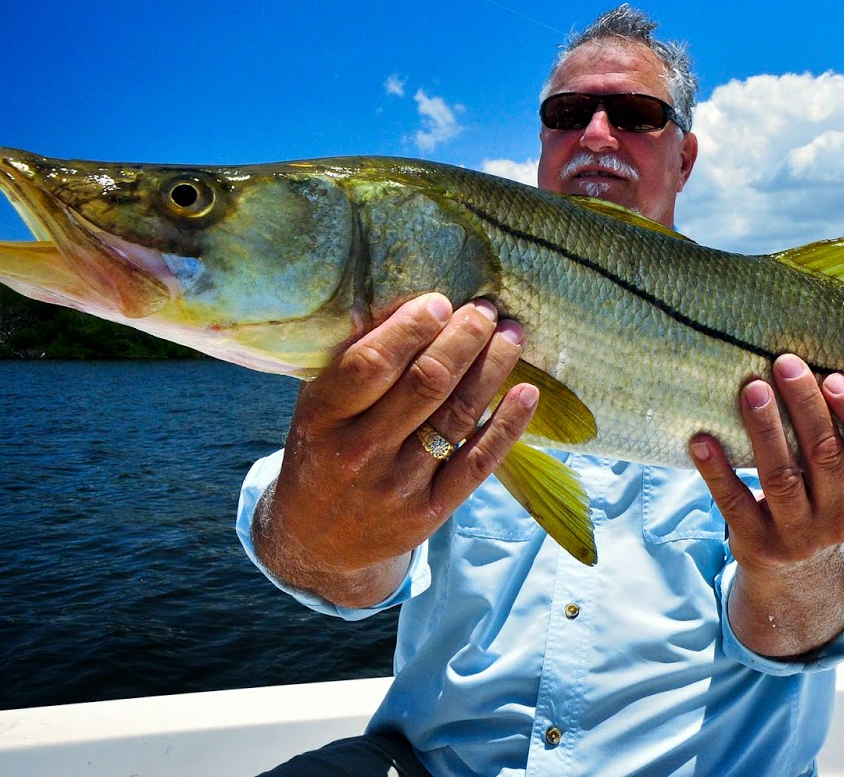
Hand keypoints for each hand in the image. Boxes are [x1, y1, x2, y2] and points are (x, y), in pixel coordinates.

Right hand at [254, 292, 537, 607]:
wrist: (315, 542)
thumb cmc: (322, 452)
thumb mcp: (318, 406)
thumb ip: (354, 358)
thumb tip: (408, 300)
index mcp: (323, 417)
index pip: (371, 364)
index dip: (412, 328)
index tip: (441, 302)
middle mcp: (360, 452)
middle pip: (425, 384)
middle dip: (464, 338)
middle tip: (487, 309)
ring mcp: (397, 486)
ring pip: (456, 416)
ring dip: (492, 368)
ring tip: (512, 334)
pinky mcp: (430, 512)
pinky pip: (477, 462)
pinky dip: (507, 425)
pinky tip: (527, 392)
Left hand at [690, 353, 843, 656]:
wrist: (796, 579)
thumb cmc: (819, 505)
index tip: (832, 377)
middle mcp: (839, 518)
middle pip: (825, 455)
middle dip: (805, 405)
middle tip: (784, 364)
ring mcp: (798, 536)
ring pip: (782, 477)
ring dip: (766, 429)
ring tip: (752, 389)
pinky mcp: (757, 545)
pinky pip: (734, 503)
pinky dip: (717, 470)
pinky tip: (701, 440)